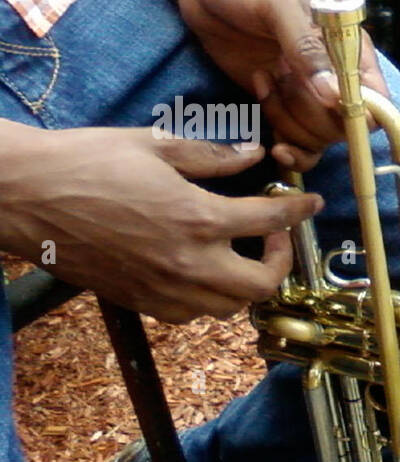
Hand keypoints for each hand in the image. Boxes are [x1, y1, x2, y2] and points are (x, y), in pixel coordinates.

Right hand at [0, 127, 321, 322]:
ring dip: (245, 283)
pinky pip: (191, 315)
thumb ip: (212, 156)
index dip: (298, 212)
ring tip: (240, 254)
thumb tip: (253, 155)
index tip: (309, 204)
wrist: (23, 196)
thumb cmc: (85, 161)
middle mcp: (188, 263)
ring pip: (229, 307)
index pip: (271, 223)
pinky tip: (201, 271)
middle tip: (274, 236)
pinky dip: (208, 299)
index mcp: (198, 219)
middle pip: (262, 285)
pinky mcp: (139, 301)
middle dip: (280, 261)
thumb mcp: (155, 146)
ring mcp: (163, 289)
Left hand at [174, 0, 388, 170]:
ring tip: (262, 80)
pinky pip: (298, 145)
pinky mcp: (282, 108)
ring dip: (288, 123)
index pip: (377, 100)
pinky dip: (285, 145)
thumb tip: (333, 95)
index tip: (327, 102)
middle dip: (310, 114)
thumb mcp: (276, 4)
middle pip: (346, 125)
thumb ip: (306, 48)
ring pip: (319, 139)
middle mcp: (336, 78)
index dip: (359, 111)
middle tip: (279, 76)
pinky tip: (267, 129)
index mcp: (349, 50)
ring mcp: (308, 96)